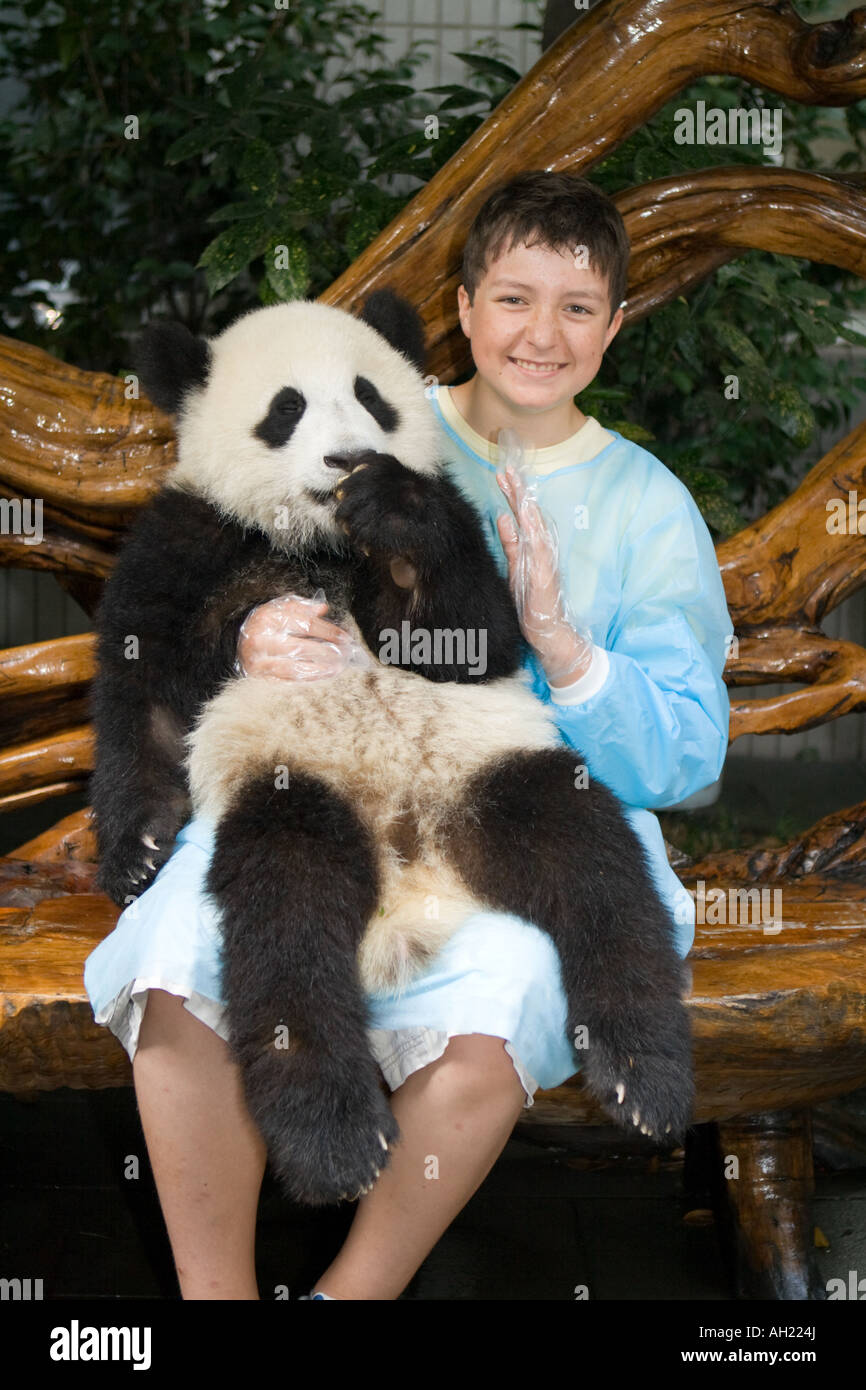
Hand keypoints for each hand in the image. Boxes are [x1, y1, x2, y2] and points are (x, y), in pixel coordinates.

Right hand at [236, 595, 353, 681]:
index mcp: (268, 617)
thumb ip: (301, 607)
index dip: (328, 631)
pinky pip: (285, 682)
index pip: (305, 624)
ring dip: (318, 670)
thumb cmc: (265, 625)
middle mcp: (260, 639)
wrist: (238, 642)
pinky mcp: (257, 678)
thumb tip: (322, 608)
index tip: (346, 638)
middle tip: (345, 656)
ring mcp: (258, 661)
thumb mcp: (279, 609)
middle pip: (300, 647)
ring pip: (293, 668)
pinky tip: (320, 680)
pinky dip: (305, 682)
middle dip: (326, 652)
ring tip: (336, 669)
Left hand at [495, 464, 592, 687]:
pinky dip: (533, 530)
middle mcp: (540, 549)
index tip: (502, 474)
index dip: (513, 494)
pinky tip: (526, 515)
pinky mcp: (545, 573)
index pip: (521, 516)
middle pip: (528, 515)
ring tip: (516, 483)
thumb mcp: (515, 568)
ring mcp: (544, 560)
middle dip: (517, 491)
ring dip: (525, 504)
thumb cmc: (530, 602)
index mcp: (531, 547)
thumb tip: (501, 517)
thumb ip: (510, 544)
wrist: (546, 631)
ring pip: (535, 525)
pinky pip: (539, 547)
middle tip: (506, 469)